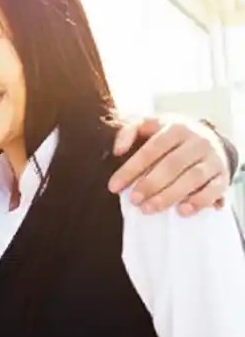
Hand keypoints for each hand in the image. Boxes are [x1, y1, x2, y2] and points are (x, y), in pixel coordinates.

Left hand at [109, 114, 229, 215]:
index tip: (114, 187)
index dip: (131, 169)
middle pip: (172, 165)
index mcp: (176, 128)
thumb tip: (117, 150)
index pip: (151, 149)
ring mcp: (212, 159)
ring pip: (192, 178)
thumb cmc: (170, 136)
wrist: (208, 138)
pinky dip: (198, 201)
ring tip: (149, 208)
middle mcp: (197, 141)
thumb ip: (129, 131)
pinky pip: (214, 190)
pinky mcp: (223, 176)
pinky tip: (181, 211)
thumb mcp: (150, 125)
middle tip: (134, 200)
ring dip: (170, 195)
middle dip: (151, 184)